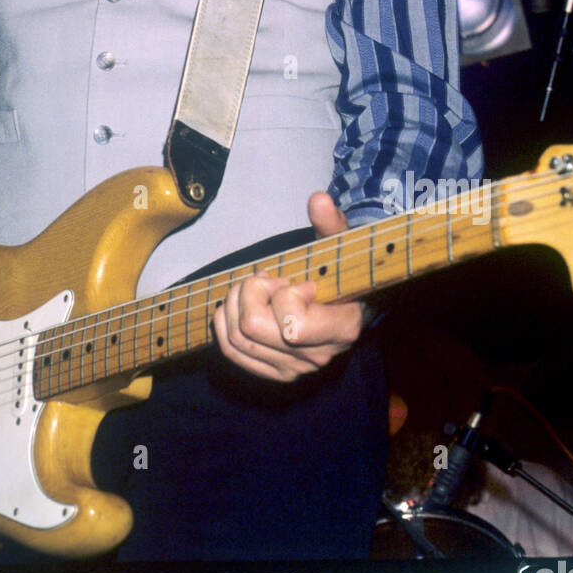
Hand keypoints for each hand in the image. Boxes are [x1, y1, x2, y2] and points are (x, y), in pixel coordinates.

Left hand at [212, 192, 364, 383]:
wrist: (347, 306)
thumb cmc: (342, 275)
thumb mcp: (342, 246)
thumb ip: (331, 224)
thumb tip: (318, 200)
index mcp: (341, 329)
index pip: (293, 326)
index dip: (285, 296)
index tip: (298, 282)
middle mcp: (317, 358)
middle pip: (253, 328)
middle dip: (250, 292)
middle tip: (266, 278)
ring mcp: (293, 370)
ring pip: (237, 338)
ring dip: (235, 303)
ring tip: (256, 288)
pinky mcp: (273, 372)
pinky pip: (231, 352)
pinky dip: (225, 322)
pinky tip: (240, 304)